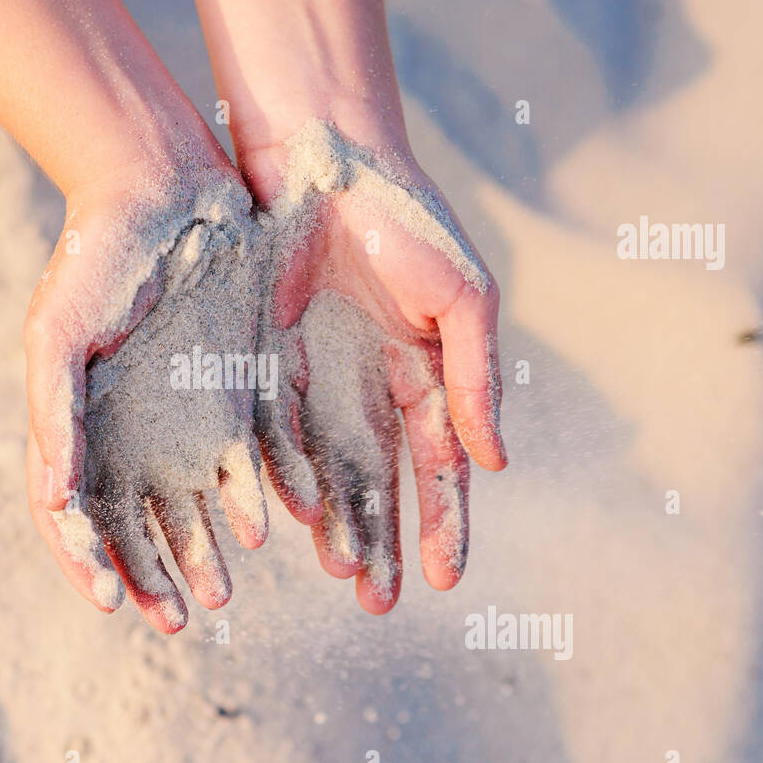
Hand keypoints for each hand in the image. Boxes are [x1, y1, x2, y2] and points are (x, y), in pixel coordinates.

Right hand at [24, 166, 269, 632]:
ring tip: (219, 596)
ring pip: (190, 505)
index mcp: (76, 424)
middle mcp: (128, 431)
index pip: (73, 513)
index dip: (86, 562)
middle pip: (134, 523)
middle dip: (151, 576)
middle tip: (176, 620)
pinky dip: (252, 500)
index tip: (109, 601)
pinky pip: (246, 461)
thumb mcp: (59, 333)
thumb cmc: (96, 257)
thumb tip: (56, 499)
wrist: (168, 189)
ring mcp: (182, 415)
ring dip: (201, 554)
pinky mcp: (234, 393)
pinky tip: (267, 529)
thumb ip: (55, 414)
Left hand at [250, 120, 506, 611]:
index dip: (445, 522)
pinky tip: (294, 517)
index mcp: (425, 375)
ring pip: (328, 471)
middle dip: (386, 543)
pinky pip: (276, 434)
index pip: (440, 467)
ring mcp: (318, 381)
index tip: (446, 577)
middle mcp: (370, 389)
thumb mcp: (463, 298)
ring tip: (344, 574)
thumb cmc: (406, 221)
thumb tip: (496, 463)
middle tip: (381, 604)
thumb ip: (477, 379)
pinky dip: (287, 476)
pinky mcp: (266, 364)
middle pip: (381, 484)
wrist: (321, 157)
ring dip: (338, 524)